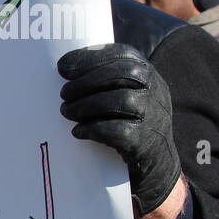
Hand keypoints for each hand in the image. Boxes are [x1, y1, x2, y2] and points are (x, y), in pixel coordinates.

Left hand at [58, 44, 181, 215]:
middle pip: (124, 73)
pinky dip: (94, 129)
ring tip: (66, 112)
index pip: (123, 55)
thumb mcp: (123, 94)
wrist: (155, 163)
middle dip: (87, 81)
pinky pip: (120, 131)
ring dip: (86, 105)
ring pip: (122, 101)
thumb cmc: (127, 122)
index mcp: (147, 74)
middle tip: (63, 94)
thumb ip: (103, 80)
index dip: (91, 58)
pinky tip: (78, 131)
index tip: (62, 67)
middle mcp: (156, 91)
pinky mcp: (146, 142)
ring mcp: (154, 116)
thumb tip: (62, 70)